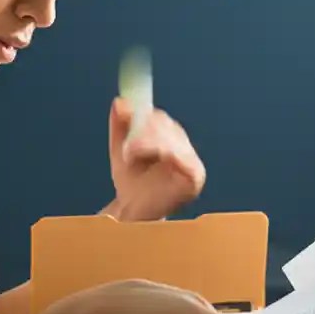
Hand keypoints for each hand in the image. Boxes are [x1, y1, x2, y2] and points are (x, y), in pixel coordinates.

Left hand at [107, 98, 205, 221]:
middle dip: (143, 131)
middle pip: (166, 126)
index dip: (142, 116)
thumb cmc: (130, 184)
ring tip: (129, 156)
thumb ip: (120, 126)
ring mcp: (191, 161)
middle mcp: (182, 146)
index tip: (125, 115)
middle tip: (126, 145)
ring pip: (171, 140)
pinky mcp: (195, 177)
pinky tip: (146, 157)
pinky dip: (164, 154)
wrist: (132, 211)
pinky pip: (182, 158)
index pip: (158, 118)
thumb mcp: (119, 149)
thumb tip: (119, 101)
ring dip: (148, 143)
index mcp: (168, 137)